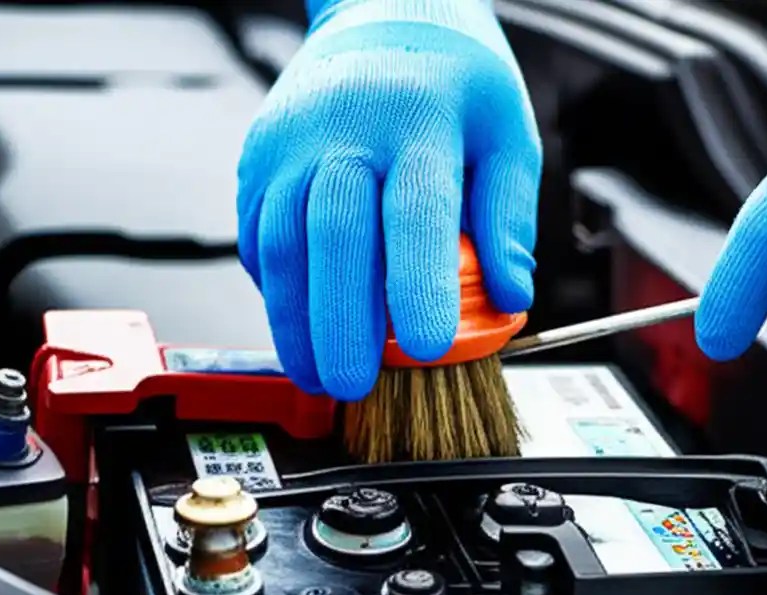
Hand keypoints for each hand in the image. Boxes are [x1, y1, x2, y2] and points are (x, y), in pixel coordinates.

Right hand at [238, 0, 540, 399]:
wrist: (380, 11)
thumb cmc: (450, 78)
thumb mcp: (506, 132)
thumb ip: (507, 217)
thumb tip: (509, 296)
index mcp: (418, 119)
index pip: (416, 210)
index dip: (420, 283)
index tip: (432, 344)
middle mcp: (342, 130)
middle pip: (333, 234)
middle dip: (342, 321)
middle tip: (356, 384)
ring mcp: (288, 145)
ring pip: (279, 243)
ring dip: (295, 321)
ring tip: (319, 377)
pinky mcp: (257, 163)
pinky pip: (257, 238)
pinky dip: (275, 293)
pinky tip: (299, 331)